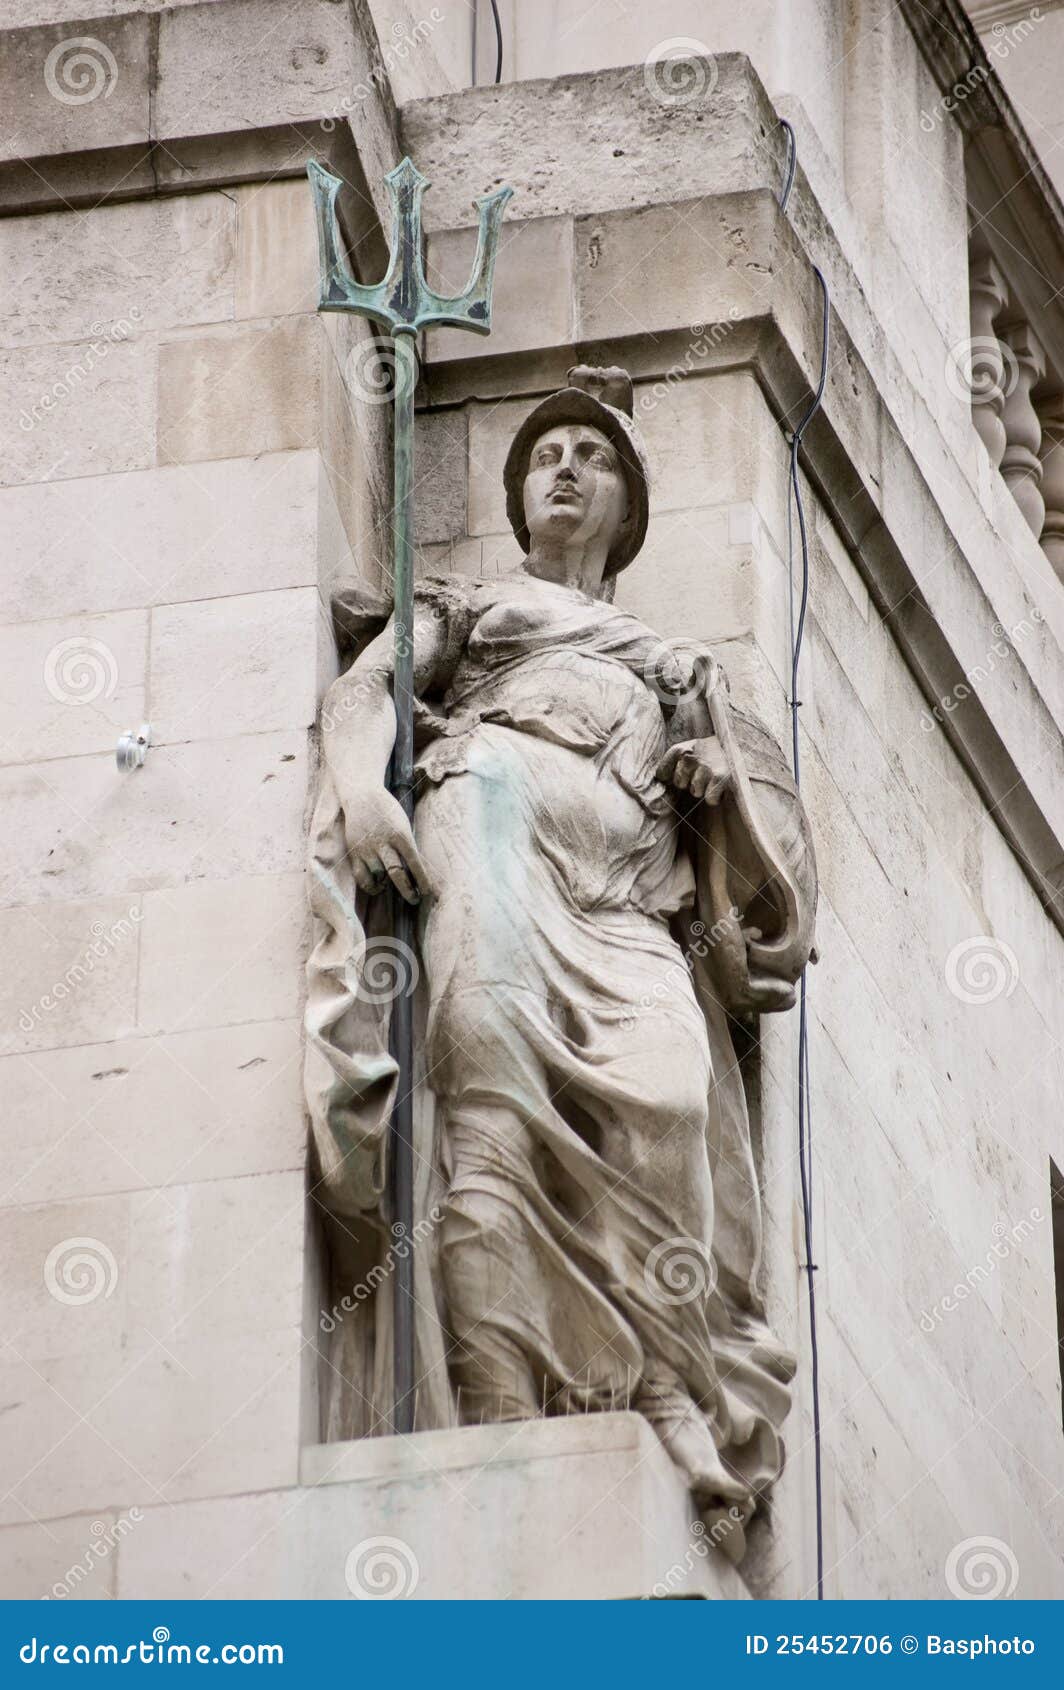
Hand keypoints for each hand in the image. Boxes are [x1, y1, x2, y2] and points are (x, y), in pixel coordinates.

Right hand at [345, 787, 431, 903]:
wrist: (362, 797)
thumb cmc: (388, 812)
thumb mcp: (403, 824)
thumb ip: (407, 846)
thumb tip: (415, 872)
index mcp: (400, 834)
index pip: (414, 862)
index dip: (422, 879)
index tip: (428, 892)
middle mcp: (383, 842)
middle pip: (396, 873)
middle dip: (407, 890)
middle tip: (415, 900)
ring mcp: (367, 848)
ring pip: (378, 876)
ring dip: (387, 885)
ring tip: (390, 885)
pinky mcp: (354, 852)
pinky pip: (361, 877)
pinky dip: (370, 885)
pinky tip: (377, 886)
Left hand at [657, 736, 731, 804]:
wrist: (738, 741)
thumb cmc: (710, 750)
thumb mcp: (689, 748)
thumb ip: (672, 762)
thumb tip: (660, 781)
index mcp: (680, 750)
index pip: (662, 774)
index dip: (671, 777)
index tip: (682, 771)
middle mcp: (690, 757)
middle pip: (680, 785)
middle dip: (689, 782)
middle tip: (703, 771)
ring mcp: (704, 767)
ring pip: (695, 792)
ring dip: (704, 788)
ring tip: (712, 776)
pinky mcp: (720, 777)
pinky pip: (711, 799)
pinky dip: (716, 797)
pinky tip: (720, 785)